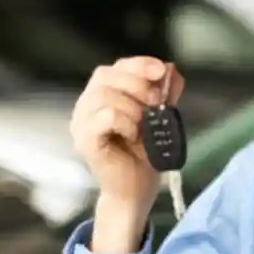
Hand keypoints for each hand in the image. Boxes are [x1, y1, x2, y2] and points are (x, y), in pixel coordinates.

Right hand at [70, 56, 184, 211]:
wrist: (138, 188)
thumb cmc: (145, 154)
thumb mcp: (161, 117)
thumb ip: (165, 93)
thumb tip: (171, 69)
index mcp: (102, 95)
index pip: (115, 67)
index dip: (139, 64)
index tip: (161, 71)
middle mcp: (86, 105)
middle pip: (105, 76)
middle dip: (137, 84)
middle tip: (156, 103)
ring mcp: (81, 123)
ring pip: (104, 95)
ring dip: (132, 107)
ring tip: (143, 126)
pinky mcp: (84, 140)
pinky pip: (104, 116)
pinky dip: (124, 122)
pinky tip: (133, 136)